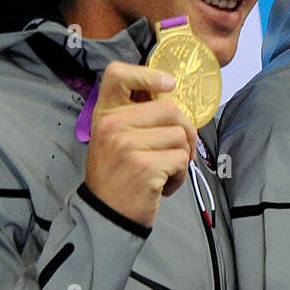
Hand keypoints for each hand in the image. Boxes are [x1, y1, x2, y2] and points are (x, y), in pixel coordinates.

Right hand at [84, 61, 197, 227]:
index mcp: (104, 114)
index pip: (118, 74)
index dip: (148, 73)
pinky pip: (182, 159)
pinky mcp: (145, 166)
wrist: (106, 216)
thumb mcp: (114, 138)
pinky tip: (162, 185)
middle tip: (177, 151)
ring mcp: (127, 145)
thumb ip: (134, 116)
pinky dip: (180, 175)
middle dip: (185, 131)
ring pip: (180, 135)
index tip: (168, 85)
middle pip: (170, 108)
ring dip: (181, 157)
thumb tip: (171, 96)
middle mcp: (112, 125)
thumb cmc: (117, 175)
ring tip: (163, 171)